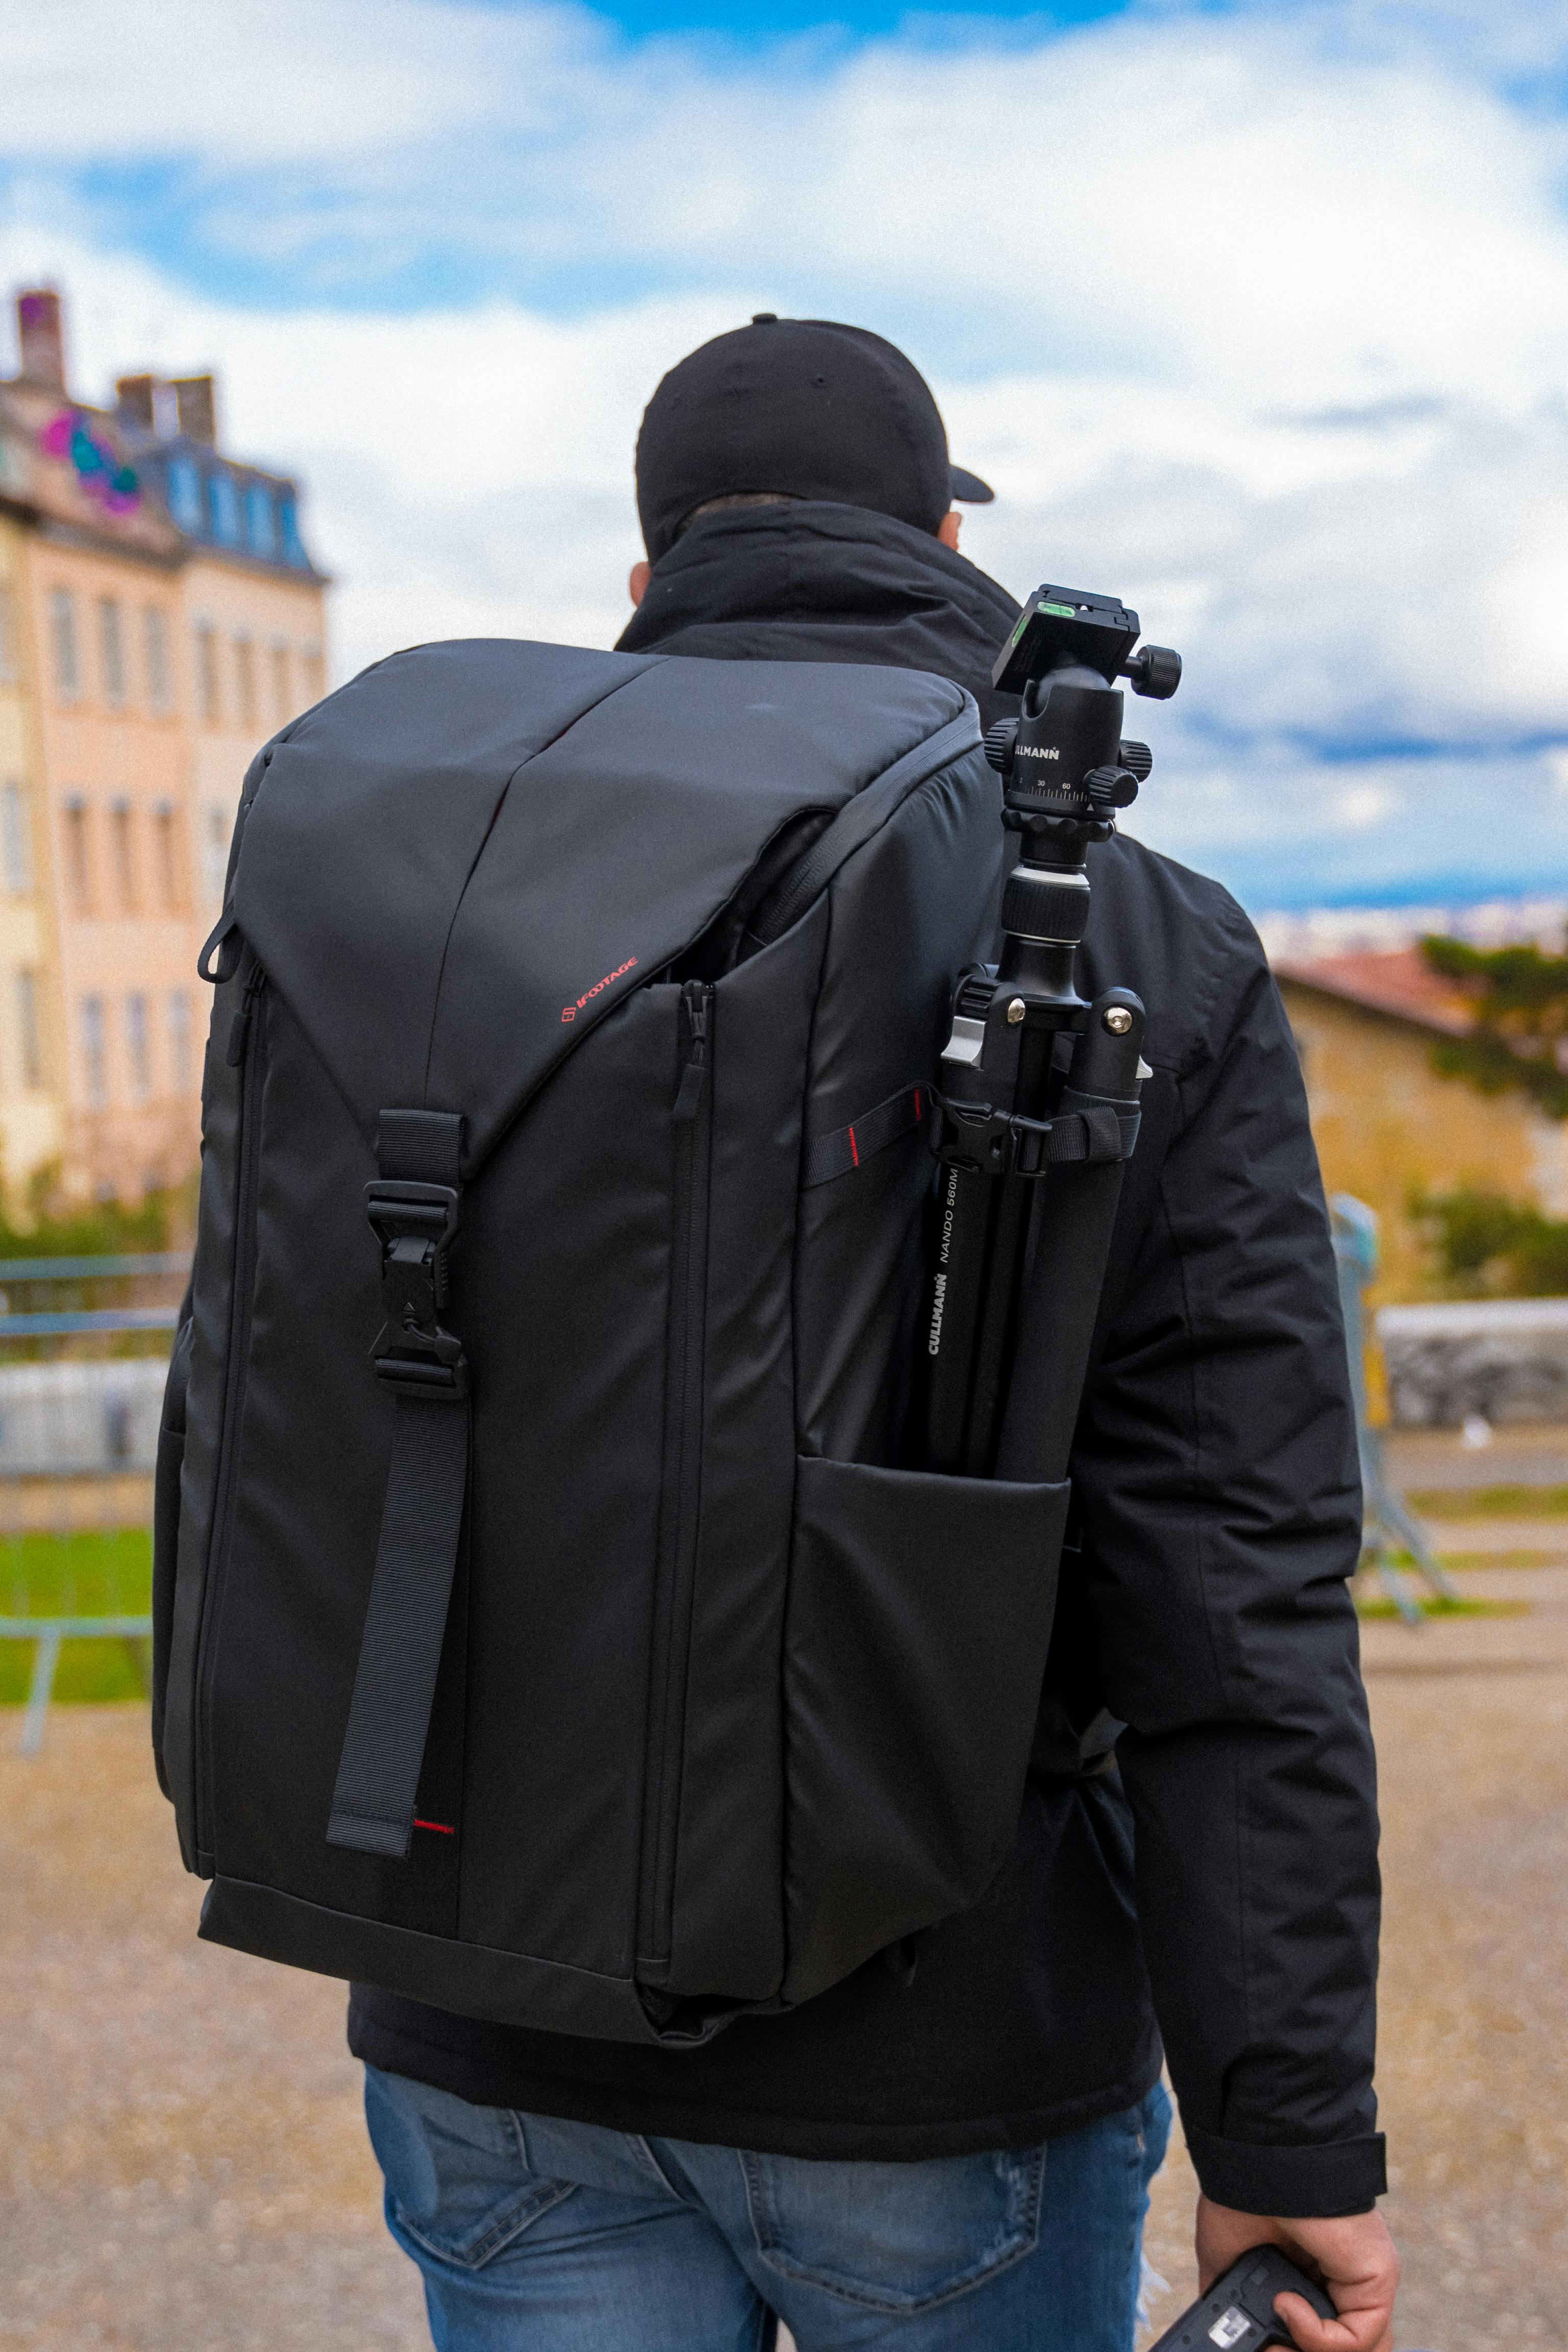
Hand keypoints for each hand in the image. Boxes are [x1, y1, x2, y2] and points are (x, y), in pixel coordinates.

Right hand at [1195, 2194, 1399, 2351]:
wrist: (1252, 2160)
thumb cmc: (1239, 2196)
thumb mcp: (1231, 2263)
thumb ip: (1241, 2305)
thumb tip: (1233, 2341)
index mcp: (1316, 2278)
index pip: (1329, 2337)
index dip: (1295, 2349)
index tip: (1263, 2347)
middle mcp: (1345, 2282)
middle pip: (1349, 2348)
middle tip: (1270, 2351)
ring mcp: (1363, 2281)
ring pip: (1364, 2350)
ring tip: (1276, 2344)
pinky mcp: (1375, 2277)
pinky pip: (1360, 2337)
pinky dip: (1319, 2339)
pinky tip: (1287, 2304)